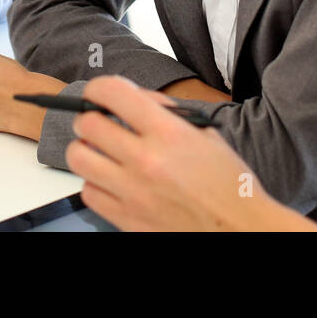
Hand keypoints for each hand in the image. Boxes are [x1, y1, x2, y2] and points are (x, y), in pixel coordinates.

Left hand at [65, 76, 316, 230]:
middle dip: (89, 117)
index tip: (98, 93)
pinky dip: (94, 182)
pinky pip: (88, 193)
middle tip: (98, 121)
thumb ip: (166, 111)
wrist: (237, 229)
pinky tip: (110, 179)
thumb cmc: (228, 183)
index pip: (113, 94)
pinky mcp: (126, 219)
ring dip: (86, 149)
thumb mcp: (205, 133)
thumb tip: (134, 98)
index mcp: (168, 134)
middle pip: (87, 124)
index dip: (98, 88)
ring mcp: (132, 192)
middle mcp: (146, 160)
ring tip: (101, 151)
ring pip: (78, 158)